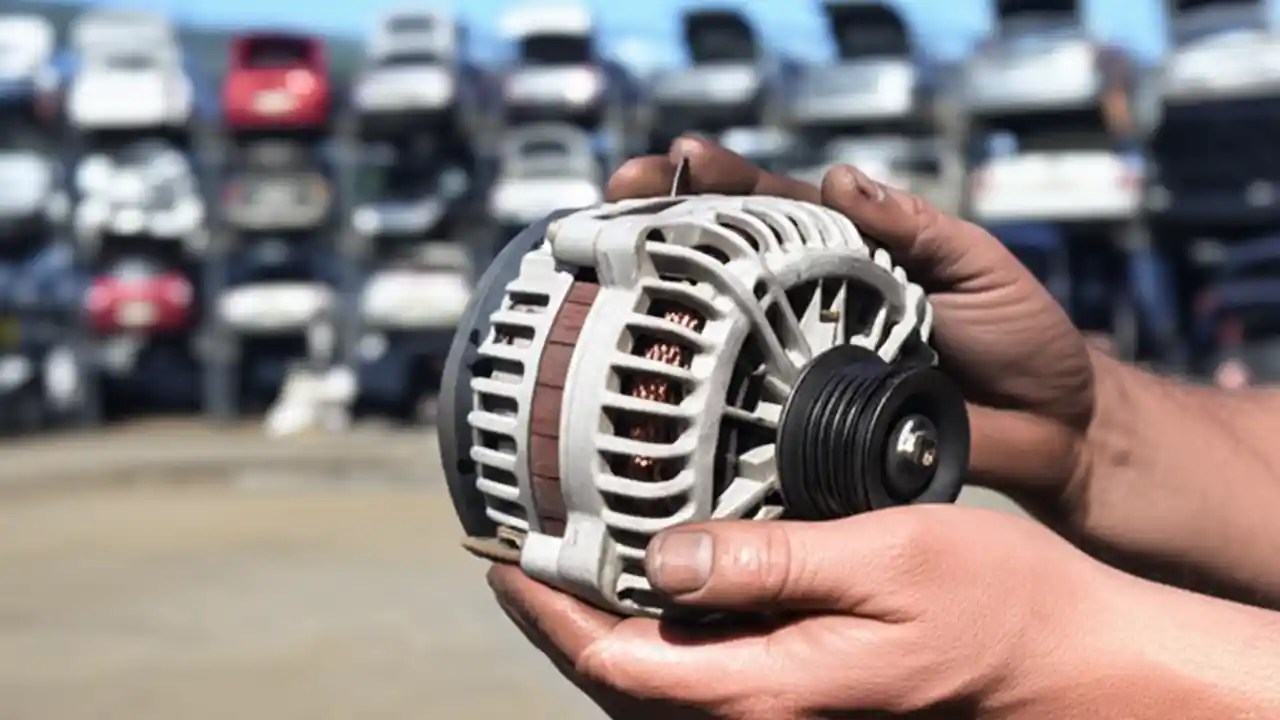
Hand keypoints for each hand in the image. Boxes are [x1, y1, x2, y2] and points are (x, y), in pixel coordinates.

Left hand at [490, 506, 1137, 718]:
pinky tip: (661, 600)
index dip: (548, 609)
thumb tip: (663, 557)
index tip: (506, 557)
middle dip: (559, 627)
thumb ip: (770, 562)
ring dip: (603, 638)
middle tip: (520, 562)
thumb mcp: (886, 560)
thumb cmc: (996, 609)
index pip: (613, 657)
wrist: (1071, 669)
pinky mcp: (805, 707)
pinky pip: (703, 687)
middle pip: (620, 684)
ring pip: (657, 693)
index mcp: (766, 688)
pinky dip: (659, 648)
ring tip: (569, 575)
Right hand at [605, 138, 1099, 518]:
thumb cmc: (1023, 337)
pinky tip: (664, 390)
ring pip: (728, 334)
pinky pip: (757, 411)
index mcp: (851, 255)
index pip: (772, 208)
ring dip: (669, 310)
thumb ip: (917, 227)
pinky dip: (710, 402)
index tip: (671, 159)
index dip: (720, 182)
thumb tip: (845, 179)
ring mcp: (807, 365)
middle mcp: (816, 305)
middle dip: (666, 231)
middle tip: (611, 207)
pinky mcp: (814, 425)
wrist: (1055, 433)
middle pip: (728, 264)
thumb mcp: (978, 265)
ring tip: (613, 284)